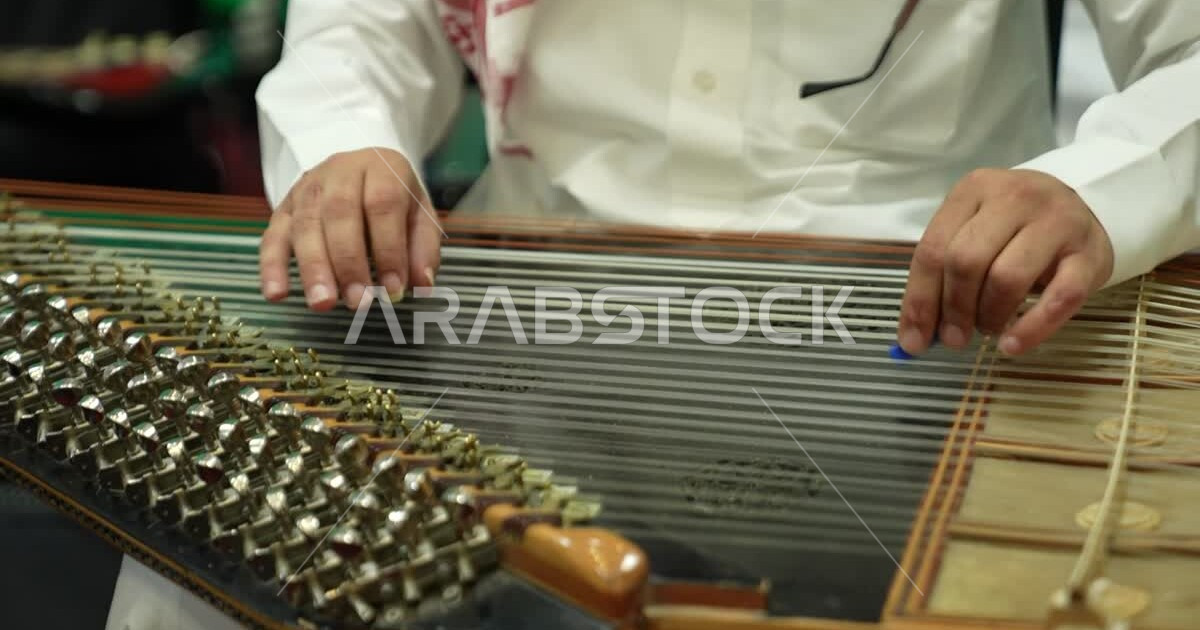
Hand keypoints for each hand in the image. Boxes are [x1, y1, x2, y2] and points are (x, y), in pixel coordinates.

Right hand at [259, 147, 441, 309]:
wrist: (361, 171)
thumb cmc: (394, 201)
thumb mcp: (420, 217)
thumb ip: (424, 250)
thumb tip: (422, 284)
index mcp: (382, 168)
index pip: (383, 204)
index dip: (389, 248)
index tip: (394, 289)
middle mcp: (341, 172)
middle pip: (339, 213)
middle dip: (348, 262)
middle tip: (358, 302)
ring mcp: (307, 188)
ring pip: (305, 225)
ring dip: (313, 268)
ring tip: (323, 304)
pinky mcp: (283, 208)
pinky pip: (272, 236)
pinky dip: (272, 267)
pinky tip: (276, 294)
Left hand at [897, 168, 1113, 356]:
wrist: (1083, 208)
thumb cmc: (1014, 228)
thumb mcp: (974, 234)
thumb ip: (942, 276)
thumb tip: (914, 337)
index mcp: (974, 189)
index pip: (933, 249)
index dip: (920, 300)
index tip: (913, 340)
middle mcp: (1015, 197)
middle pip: (967, 261)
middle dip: (953, 309)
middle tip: (954, 338)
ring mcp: (1057, 222)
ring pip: (1008, 278)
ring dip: (989, 316)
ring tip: (987, 329)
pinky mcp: (1090, 252)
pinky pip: (1060, 298)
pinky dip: (1032, 328)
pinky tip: (1012, 345)